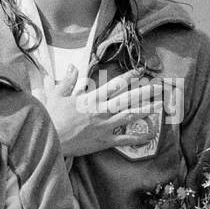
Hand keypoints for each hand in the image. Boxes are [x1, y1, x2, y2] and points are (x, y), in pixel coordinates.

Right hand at [41, 67, 159, 157]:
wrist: (49, 139)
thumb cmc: (51, 117)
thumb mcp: (55, 95)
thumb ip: (67, 81)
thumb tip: (71, 67)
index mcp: (92, 98)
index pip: (115, 84)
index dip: (129, 77)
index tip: (140, 71)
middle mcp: (102, 111)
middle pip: (128, 99)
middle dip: (145, 91)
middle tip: (159, 86)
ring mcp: (105, 126)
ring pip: (130, 116)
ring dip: (146, 110)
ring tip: (160, 105)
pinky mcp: (104, 141)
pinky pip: (125, 140)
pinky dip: (139, 138)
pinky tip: (151, 136)